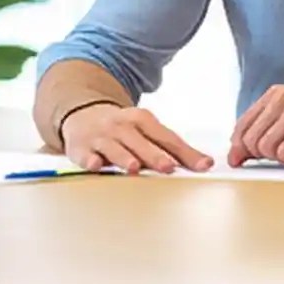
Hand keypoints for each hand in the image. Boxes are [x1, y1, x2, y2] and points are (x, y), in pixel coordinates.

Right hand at [61, 104, 212, 174]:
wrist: (82, 115)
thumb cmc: (124, 129)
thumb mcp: (146, 131)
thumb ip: (170, 148)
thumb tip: (204, 163)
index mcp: (143, 120)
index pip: (168, 137)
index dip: (185, 152)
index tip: (203, 165)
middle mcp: (123, 126)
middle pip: (141, 142)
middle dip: (155, 155)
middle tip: (168, 167)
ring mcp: (101, 137)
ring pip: (114, 148)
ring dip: (124, 157)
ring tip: (133, 168)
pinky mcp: (80, 148)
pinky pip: (85, 155)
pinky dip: (90, 160)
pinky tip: (95, 166)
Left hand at [228, 85, 283, 166]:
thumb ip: (260, 134)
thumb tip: (234, 157)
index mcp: (276, 94)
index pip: (241, 125)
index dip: (239, 147)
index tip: (242, 158)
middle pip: (250, 139)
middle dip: (261, 154)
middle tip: (281, 152)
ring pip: (265, 148)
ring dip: (279, 157)